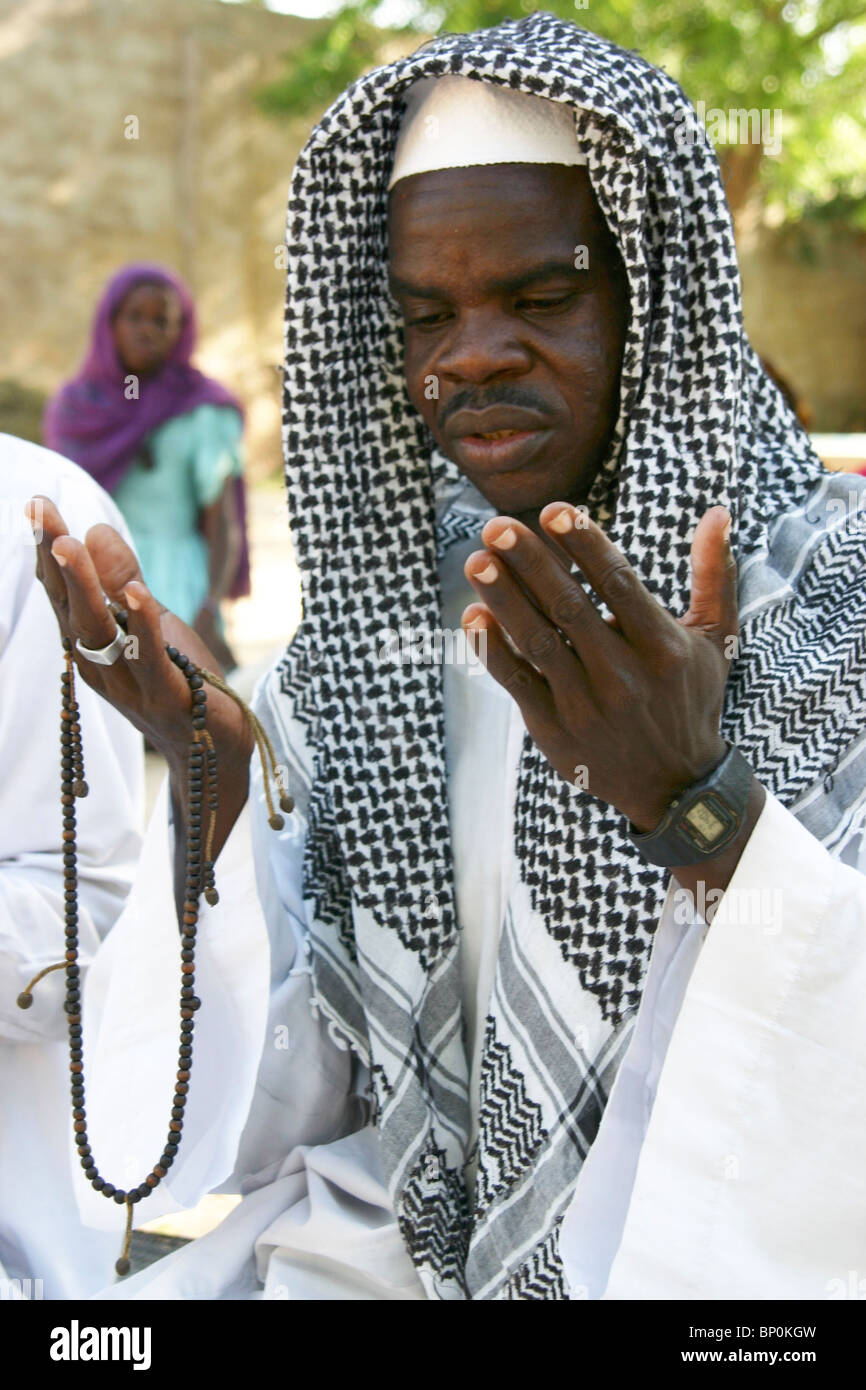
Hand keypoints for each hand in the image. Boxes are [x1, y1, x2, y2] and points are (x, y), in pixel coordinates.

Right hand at [27, 496, 253, 862]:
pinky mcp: (167, 696)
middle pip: (70, 609)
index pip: (62, 593)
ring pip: (98, 632)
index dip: (47, 551)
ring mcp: (130, 684)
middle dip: (54, 562)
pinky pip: (149, 658)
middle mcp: (100, 666)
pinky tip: (137, 593)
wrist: (217, 748)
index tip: (37, 504)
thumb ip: (122, 579)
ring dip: (83, 588)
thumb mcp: (150, 621)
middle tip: (42, 515)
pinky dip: (142, 626)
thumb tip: (92, 529)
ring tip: (69, 545)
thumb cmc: (179, 678)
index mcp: (91, 646)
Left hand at [461, 503, 737, 834]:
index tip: (553, 510)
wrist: (676, 786)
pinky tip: (473, 616)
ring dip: (503, 599)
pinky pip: (518, 684)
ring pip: (538, 642)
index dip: (584, 544)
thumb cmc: (692, 698)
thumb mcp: (716, 639)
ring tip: (477, 561)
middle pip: (570, 608)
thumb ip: (713, 574)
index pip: (618, 584)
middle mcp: (625, 675)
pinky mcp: (556, 730)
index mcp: (663, 646)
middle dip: (531, 563)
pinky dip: (494, 651)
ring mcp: (587, 705)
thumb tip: (717, 512)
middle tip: (496, 525)